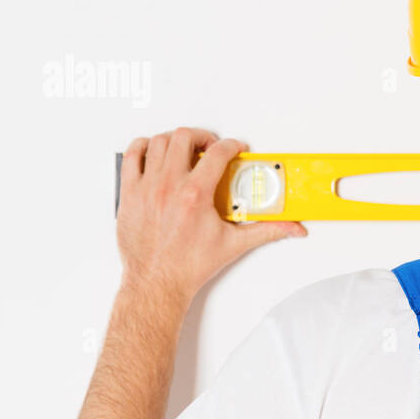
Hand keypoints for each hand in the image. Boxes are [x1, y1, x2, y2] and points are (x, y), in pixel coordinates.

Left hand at [116, 128, 306, 306]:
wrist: (157, 282)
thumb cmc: (188, 266)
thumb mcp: (234, 244)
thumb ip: (267, 231)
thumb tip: (290, 228)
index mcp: (195, 195)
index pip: (217, 153)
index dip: (231, 145)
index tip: (235, 149)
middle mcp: (168, 187)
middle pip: (184, 137)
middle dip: (202, 137)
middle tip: (210, 147)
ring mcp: (146, 188)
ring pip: (158, 142)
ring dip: (174, 140)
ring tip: (185, 149)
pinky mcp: (129, 193)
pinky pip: (132, 156)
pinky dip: (143, 147)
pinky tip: (154, 154)